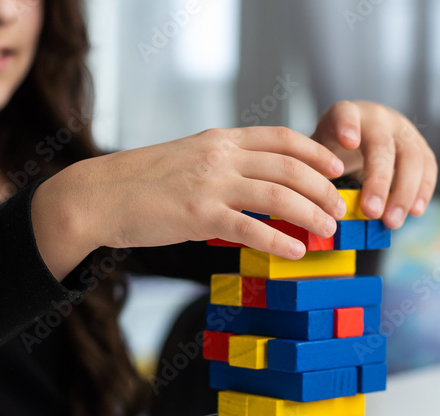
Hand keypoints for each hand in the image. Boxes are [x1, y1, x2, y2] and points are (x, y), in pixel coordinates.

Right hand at [31, 127, 346, 279]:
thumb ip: (224, 166)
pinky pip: (250, 228)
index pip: (280, 138)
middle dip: (322, 188)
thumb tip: (258, 182)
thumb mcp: (189, 160)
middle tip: (340, 208)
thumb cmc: (144, 183)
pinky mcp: (198, 215)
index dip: (314, 153)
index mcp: (220, 140)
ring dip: (310, 214)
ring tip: (328, 231)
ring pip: (277, 195)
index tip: (336, 167)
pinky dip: (280, 240)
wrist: (99, 196)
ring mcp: (210, 185)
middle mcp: (220, 157)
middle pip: (288, 167)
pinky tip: (297, 251)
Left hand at [311, 100, 437, 228]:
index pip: (345, 114)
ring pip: (411, 157)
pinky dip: (423, 191)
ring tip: (392, 222)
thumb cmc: (334, 150)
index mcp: (346, 115)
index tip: (349, 142)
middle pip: (382, 145)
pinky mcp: (420, 146)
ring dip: (403, 193)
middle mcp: (377, 118)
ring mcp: (402, 130)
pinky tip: (414, 212)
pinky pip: (428, 167)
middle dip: (378, 180)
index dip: (348, 126)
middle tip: (371, 212)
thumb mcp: (319, 155)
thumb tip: (319, 210)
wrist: (359, 135)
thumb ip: (318, 175)